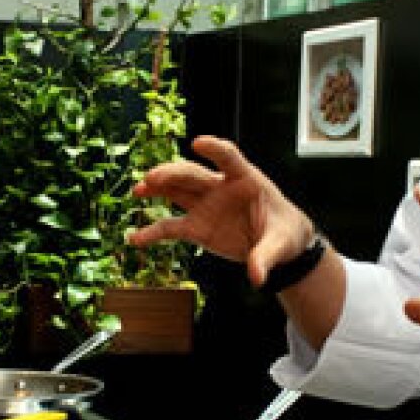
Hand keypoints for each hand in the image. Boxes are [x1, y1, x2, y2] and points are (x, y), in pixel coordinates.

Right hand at [129, 135, 313, 285]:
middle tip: (152, 177)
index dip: (214, 149)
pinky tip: (136, 239)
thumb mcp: (281, 244)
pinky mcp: (197, 226)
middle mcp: (220, 187)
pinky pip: (171, 227)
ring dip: (157, 188)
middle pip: (192, 173)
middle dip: (172, 173)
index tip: (198, 143)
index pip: (228, 157)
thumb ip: (266, 256)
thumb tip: (257, 276)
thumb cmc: (283, 232)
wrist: (277, 245)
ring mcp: (205, 205)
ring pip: (176, 191)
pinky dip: (153, 232)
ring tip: (139, 190)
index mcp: (245, 179)